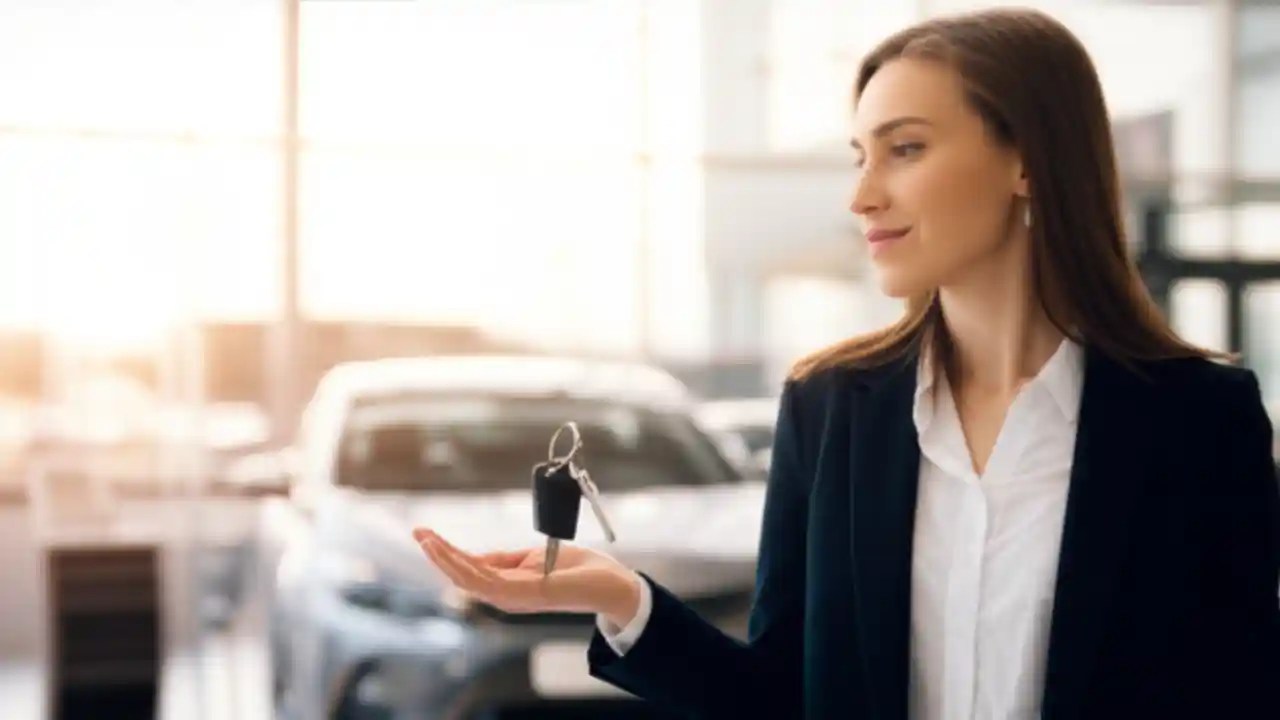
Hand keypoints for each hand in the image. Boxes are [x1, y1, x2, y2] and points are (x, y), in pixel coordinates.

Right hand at [412, 527, 641, 625]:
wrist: (607, 582)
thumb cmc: (575, 570)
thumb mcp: (532, 558)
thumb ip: (506, 560)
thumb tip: (477, 557)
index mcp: (507, 587)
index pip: (468, 570)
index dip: (446, 553)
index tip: (425, 534)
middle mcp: (505, 596)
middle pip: (461, 575)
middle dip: (438, 555)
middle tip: (418, 533)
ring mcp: (511, 597)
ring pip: (467, 579)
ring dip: (444, 559)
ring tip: (426, 539)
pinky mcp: (521, 594)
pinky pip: (483, 580)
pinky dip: (462, 565)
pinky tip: (448, 551)